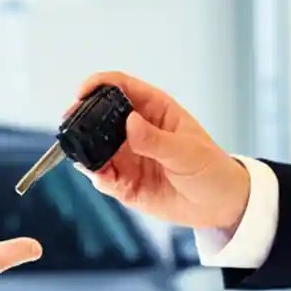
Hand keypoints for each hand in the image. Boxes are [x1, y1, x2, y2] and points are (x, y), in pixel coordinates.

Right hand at [70, 72, 250, 232]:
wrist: (219, 206)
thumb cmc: (211, 170)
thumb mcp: (187, 152)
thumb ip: (156, 140)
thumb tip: (130, 124)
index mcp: (154, 110)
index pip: (120, 86)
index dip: (98, 84)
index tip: (82, 92)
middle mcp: (136, 130)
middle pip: (99, 115)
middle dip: (82, 118)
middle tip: (72, 126)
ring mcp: (128, 155)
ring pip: (95, 147)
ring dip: (85, 151)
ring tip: (85, 158)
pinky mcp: (125, 181)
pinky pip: (102, 176)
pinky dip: (96, 176)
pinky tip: (100, 177)